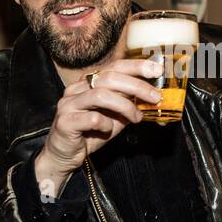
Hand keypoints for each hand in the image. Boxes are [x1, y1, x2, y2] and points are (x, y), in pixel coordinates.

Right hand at [32, 58, 164, 196]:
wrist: (64, 155)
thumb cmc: (90, 134)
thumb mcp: (115, 116)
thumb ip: (128, 104)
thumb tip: (153, 98)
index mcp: (88, 82)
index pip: (114, 66)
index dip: (136, 66)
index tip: (157, 70)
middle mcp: (76, 89)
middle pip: (109, 77)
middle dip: (136, 86)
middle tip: (155, 98)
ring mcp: (68, 104)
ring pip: (101, 95)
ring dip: (125, 106)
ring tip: (136, 118)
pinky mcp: (65, 122)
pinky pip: (93, 118)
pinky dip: (106, 124)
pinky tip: (107, 130)